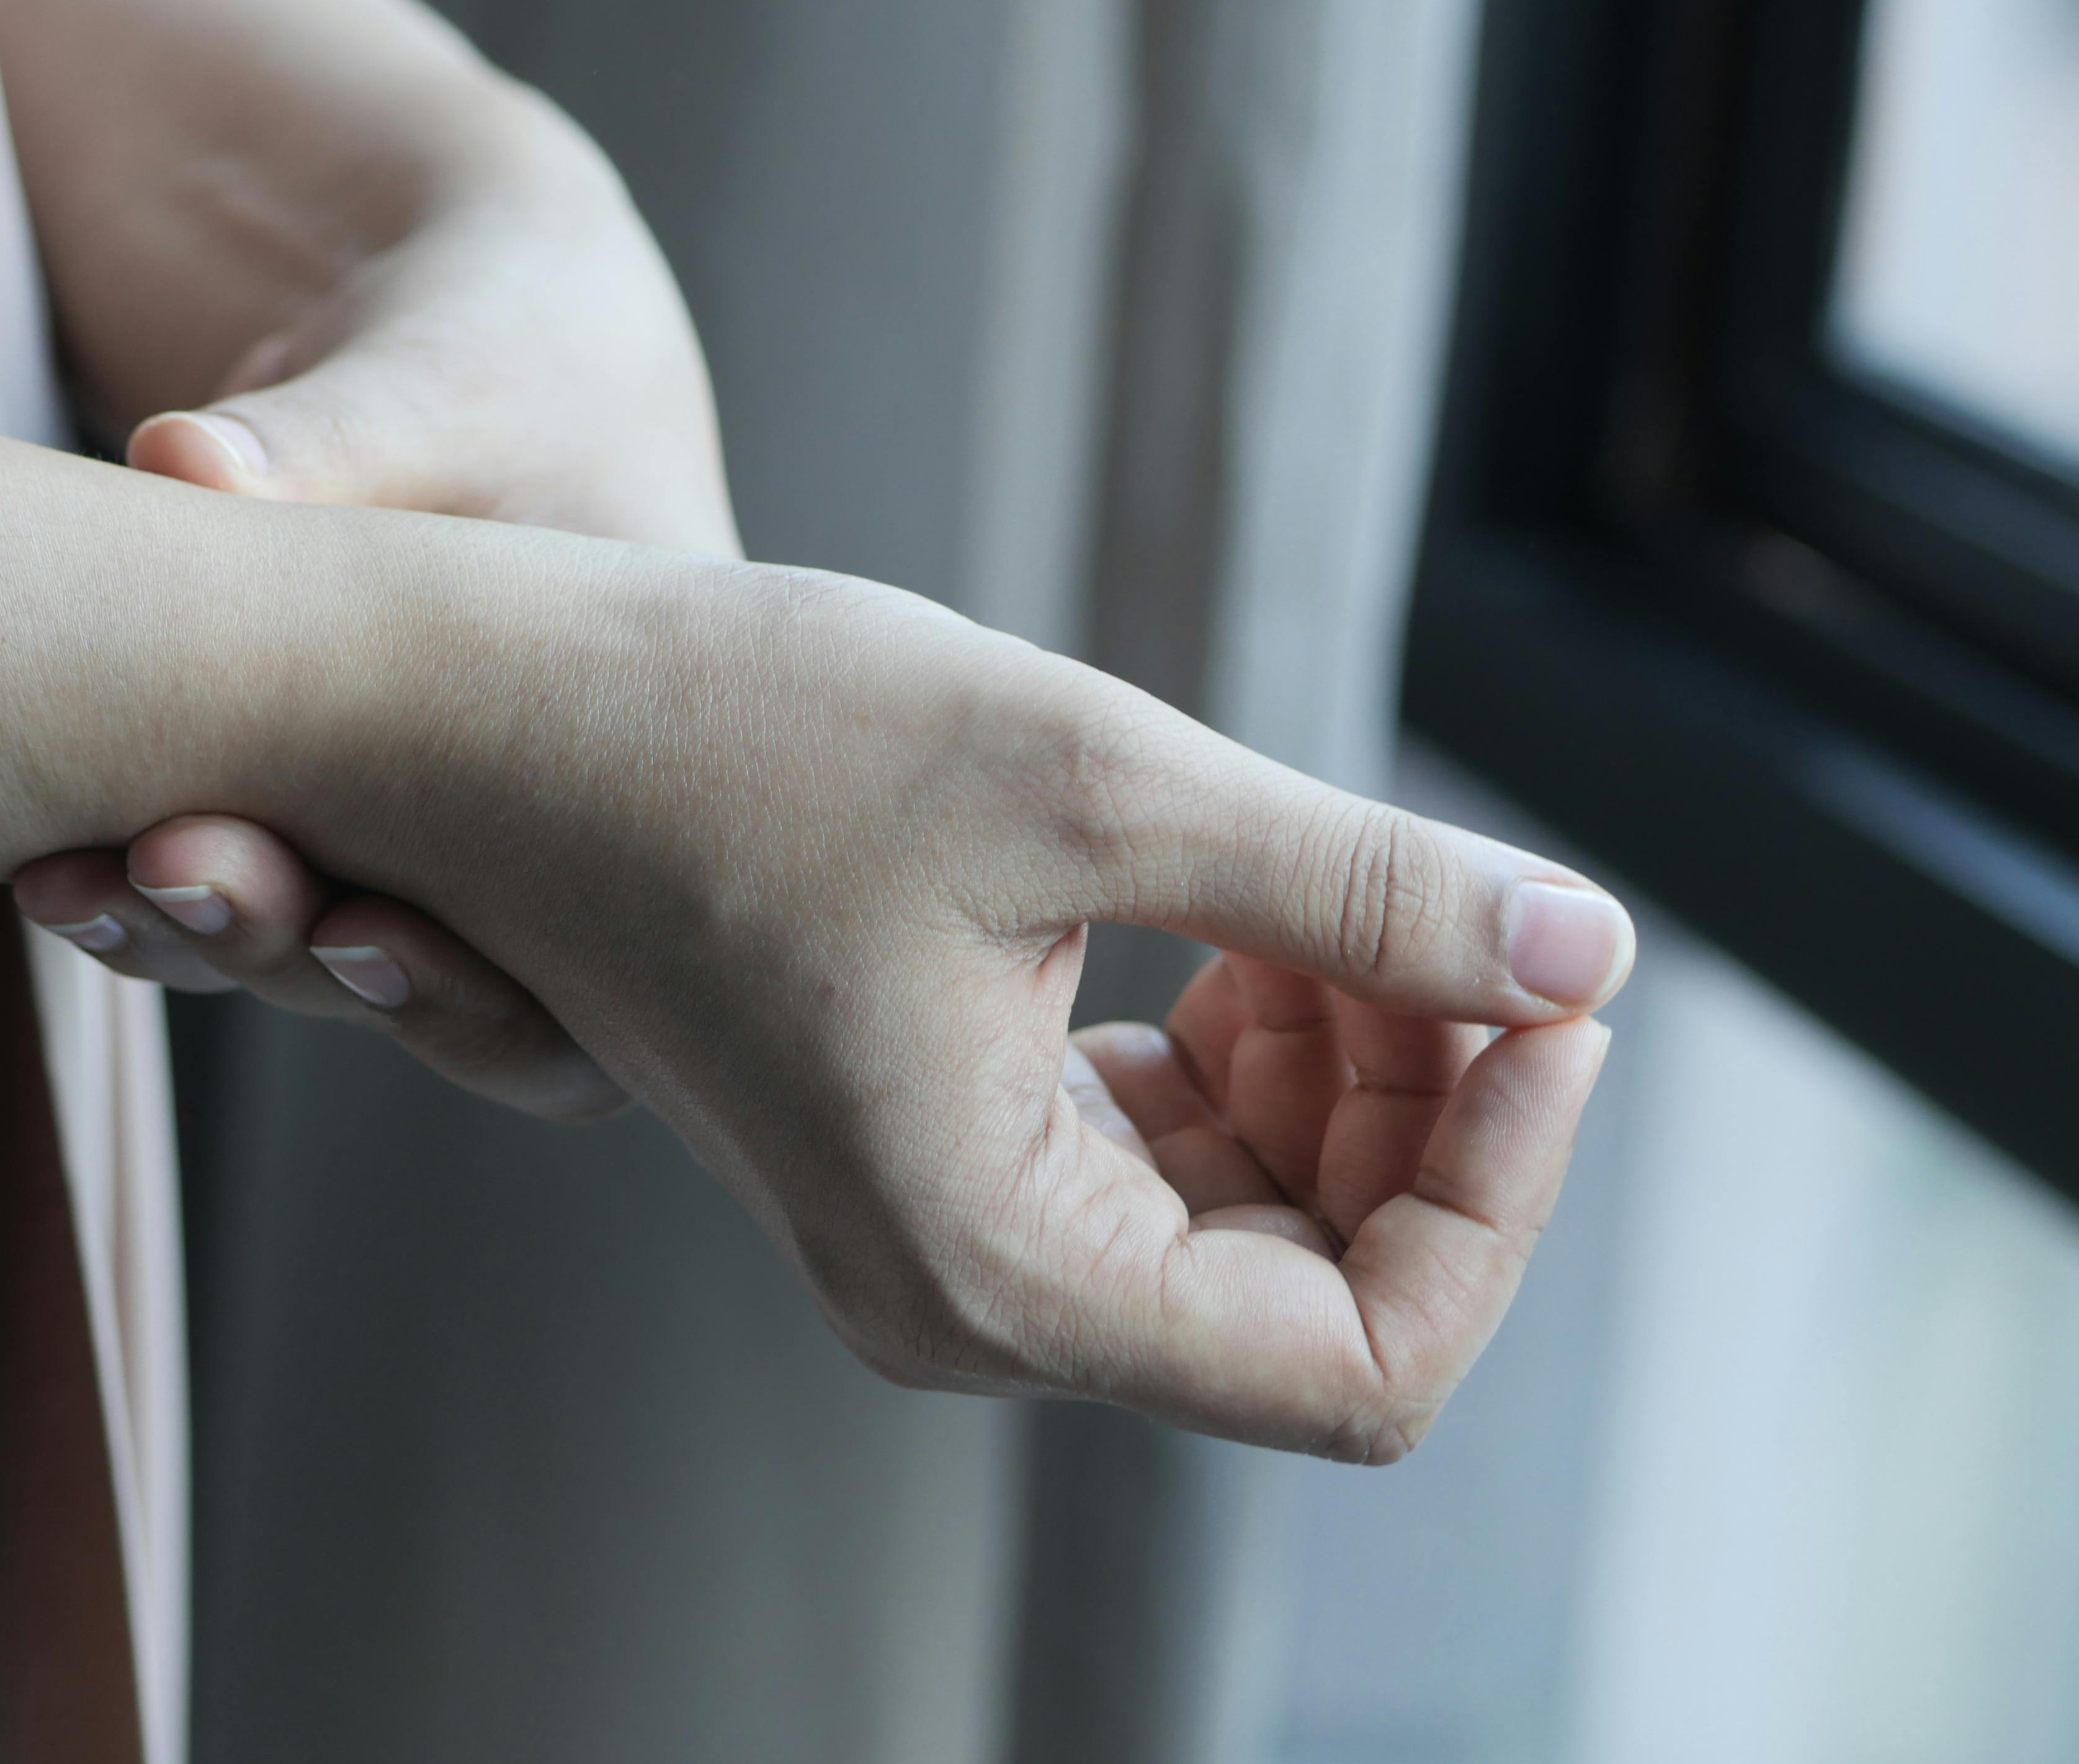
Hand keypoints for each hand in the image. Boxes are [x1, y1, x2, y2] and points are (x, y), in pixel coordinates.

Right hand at [23, 557, 1626, 1455]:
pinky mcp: (920, 1141)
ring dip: (1342, 1067)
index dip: (1499, 1194)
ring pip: (1244, 1221)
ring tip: (1331, 891)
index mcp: (988, 1269)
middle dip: (1431, 1111)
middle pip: (1314, 1297)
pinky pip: (1152, 1152)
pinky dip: (1240, 1046)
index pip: (1362, 1365)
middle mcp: (959, 1297)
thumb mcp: (1086, 783)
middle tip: (1462, 919)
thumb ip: (1359, 890)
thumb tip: (1588, 951)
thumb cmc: (732, 734)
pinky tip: (1239, 912)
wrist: (490, 714)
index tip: (1548, 997)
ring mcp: (934, 1230)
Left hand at [25, 100, 728, 1116]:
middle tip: (171, 868)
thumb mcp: (444, 380)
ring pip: (311, 945)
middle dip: (289, 943)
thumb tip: (180, 462)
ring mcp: (416, 838)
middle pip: (433, 984)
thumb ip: (326, 439)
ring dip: (190, 935)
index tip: (352, 928)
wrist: (459, 339)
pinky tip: (48, 879)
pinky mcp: (304, 807)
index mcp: (657, 768)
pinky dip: (139, 887)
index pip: (594, 970)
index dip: (471, 992)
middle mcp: (547, 843)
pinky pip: (233, 879)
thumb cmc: (498, 356)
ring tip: (70, 889)